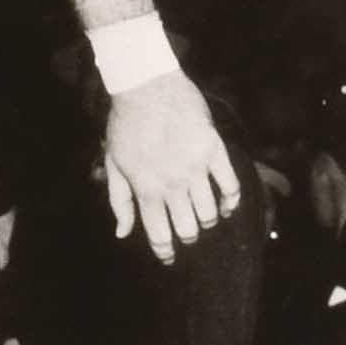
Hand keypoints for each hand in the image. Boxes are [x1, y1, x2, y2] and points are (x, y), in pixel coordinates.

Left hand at [102, 69, 242, 263]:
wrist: (145, 86)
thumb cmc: (124, 125)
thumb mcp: (113, 164)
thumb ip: (120, 202)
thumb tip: (122, 234)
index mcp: (146, 189)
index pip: (159, 234)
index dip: (165, 252)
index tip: (168, 259)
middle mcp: (173, 183)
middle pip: (188, 228)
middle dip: (188, 238)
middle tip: (187, 234)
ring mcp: (196, 167)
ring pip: (210, 211)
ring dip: (207, 220)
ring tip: (203, 218)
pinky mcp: (214, 149)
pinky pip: (230, 184)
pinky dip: (231, 200)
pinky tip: (227, 206)